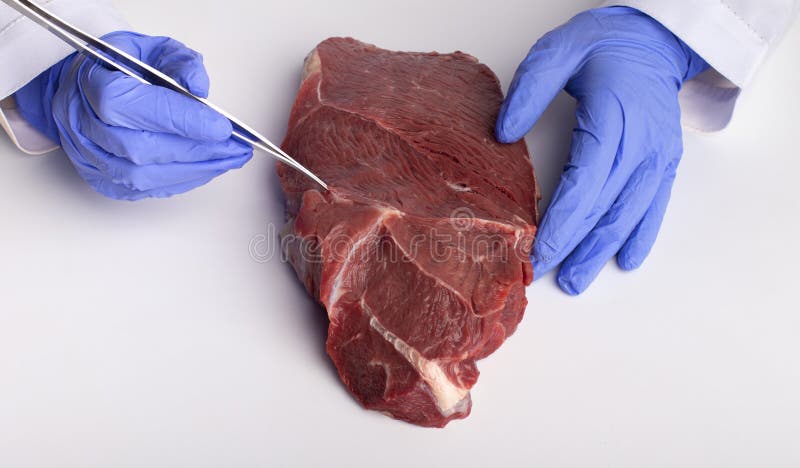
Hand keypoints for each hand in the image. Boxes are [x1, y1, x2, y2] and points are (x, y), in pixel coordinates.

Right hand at [14, 31, 252, 200]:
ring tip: (227, 161)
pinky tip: (204, 169)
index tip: (221, 127)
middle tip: (235, 149)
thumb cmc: (117, 67)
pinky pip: (142, 190)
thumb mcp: (151, 48)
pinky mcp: (100, 179)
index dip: (183, 120)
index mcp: (94, 85)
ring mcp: (89, 157)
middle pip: (142, 148)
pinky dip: (179, 181)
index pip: (138, 108)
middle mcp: (84, 125)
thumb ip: (178, 62)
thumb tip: (198, 87)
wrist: (85, 88)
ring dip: (192, 170)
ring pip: (142, 176)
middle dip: (196, 150)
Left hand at [496, 7, 708, 294]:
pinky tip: (627, 260)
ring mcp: (658, 156)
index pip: (584, 185)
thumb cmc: (605, 45)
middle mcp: (641, 145)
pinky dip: (641, 235)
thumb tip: (503, 134)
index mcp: (612, 119)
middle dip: (575, 247)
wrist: (655, 39)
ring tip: (578, 279)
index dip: (562, 225)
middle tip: (548, 277)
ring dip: (603, 250)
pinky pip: (655, 206)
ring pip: (630, 214)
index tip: (539, 253)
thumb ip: (529, 90)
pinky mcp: (666, 162)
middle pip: (605, 207)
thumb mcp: (559, 51)